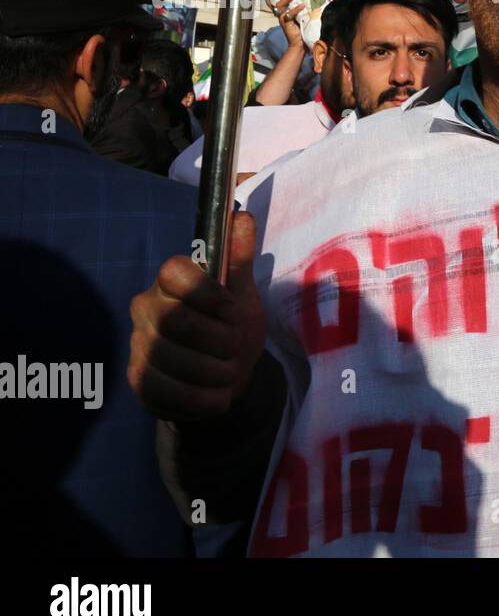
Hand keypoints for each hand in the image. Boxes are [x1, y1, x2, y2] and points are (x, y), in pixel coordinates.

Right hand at [128, 212, 266, 420]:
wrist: (224, 376)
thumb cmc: (231, 327)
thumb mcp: (243, 293)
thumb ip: (239, 257)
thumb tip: (242, 217)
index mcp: (169, 282)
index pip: (174, 271)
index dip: (210, 293)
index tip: (234, 310)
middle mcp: (146, 310)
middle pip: (178, 322)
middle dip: (220, 340)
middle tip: (237, 348)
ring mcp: (138, 346)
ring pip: (175, 360)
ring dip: (216, 371)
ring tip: (231, 372)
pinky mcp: (139, 382)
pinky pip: (168, 392)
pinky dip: (204, 398)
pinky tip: (219, 395)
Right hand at [273, 0, 304, 48]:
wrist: (300, 43)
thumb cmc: (300, 29)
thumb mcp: (300, 16)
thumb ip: (299, 7)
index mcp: (282, 12)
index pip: (273, 1)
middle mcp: (280, 15)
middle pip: (272, 2)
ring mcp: (282, 19)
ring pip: (279, 6)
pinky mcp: (286, 24)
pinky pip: (288, 15)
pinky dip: (295, 10)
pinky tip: (302, 6)